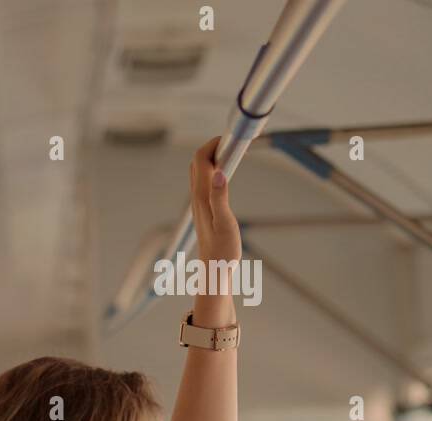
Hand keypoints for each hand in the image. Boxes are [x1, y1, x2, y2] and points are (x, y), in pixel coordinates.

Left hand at [189, 137, 239, 326]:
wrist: (215, 271)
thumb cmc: (223, 251)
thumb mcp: (225, 223)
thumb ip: (221, 197)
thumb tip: (219, 172)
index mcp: (201, 196)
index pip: (200, 159)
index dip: (213, 144)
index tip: (230, 138)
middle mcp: (197, 197)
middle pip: (198, 162)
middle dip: (213, 147)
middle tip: (233, 142)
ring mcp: (200, 203)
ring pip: (201, 171)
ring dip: (214, 157)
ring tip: (233, 153)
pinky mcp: (205, 210)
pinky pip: (206, 181)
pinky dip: (216, 170)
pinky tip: (227, 174)